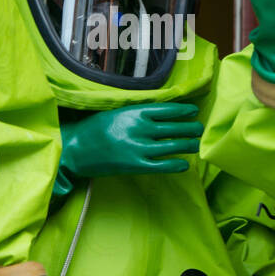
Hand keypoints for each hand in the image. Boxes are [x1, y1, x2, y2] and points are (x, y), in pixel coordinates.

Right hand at [59, 102, 201, 182]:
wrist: (75, 149)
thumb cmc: (93, 128)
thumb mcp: (116, 112)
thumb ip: (137, 113)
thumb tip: (161, 113)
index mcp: (134, 112)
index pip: (167, 109)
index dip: (183, 110)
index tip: (193, 110)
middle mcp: (139, 128)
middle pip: (173, 128)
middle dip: (190, 128)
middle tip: (200, 128)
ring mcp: (137, 148)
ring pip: (171, 146)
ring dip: (187, 145)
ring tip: (196, 144)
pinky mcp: (134, 165)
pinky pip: (161, 166)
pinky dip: (175, 165)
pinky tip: (184, 164)